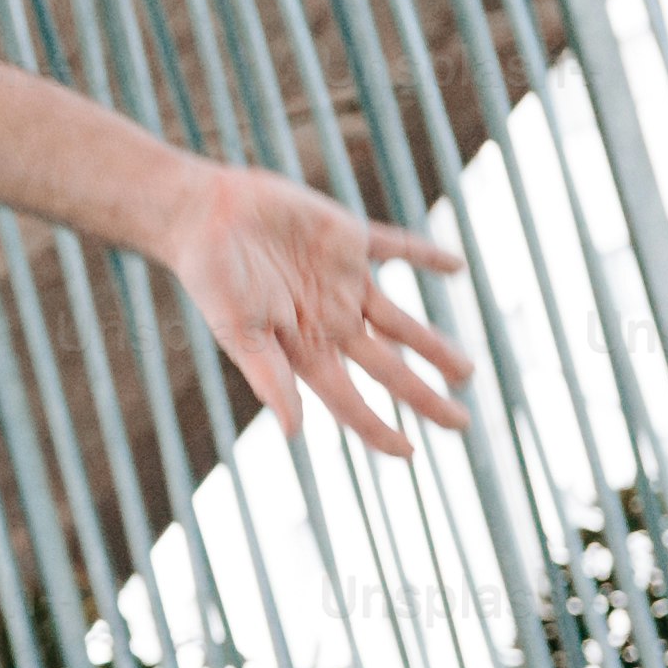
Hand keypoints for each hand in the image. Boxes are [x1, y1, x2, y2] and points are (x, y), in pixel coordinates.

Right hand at [157, 165, 477, 459]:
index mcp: (304, 350)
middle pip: (387, 368)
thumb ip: (270, 378)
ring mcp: (341, 281)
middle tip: (462, 423)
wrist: (202, 214)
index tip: (409, 453)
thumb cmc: (213, 278)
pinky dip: (426, 256)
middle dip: (423, 396)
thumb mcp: (241, 333)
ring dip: (433, 344)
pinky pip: (396, 248)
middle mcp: (328, 321)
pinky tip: (456, 267)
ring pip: (399, 321)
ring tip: (465, 372)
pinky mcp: (346, 239)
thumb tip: (294, 433)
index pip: (350, 400)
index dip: (378, 429)